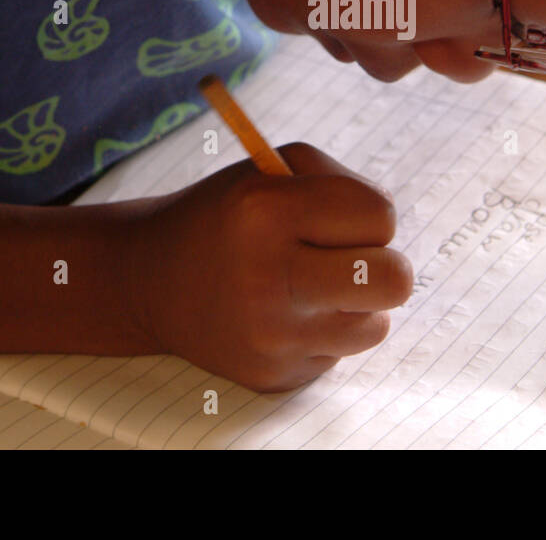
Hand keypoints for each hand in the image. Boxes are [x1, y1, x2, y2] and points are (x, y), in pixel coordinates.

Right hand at [124, 142, 413, 391]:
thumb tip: (389, 231)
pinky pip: (339, 353)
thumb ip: (341, 184)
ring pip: (375, 324)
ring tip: (313, 285)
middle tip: (354, 258)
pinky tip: (286, 313)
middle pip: (393, 281)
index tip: (343, 218)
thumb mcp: (272, 171)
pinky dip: (325, 331)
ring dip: (356, 303)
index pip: (379, 215)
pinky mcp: (274, 375)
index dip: (370, 213)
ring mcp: (271, 336)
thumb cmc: (228, 216)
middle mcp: (267, 278)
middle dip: (386, 265)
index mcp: (265, 212)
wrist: (152, 281)